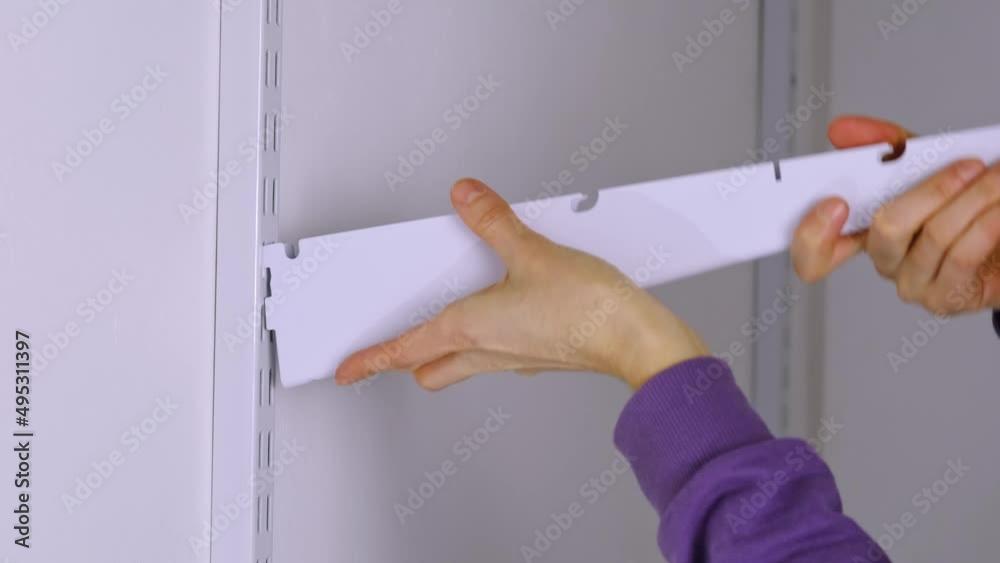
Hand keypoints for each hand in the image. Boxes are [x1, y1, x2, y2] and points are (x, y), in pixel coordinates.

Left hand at [335, 179, 708, 390]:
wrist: (636, 338)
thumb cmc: (589, 311)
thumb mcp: (532, 250)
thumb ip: (493, 221)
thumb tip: (468, 198)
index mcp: (471, 329)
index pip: (403, 350)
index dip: (369, 361)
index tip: (346, 369)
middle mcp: (488, 351)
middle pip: (429, 368)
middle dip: (407, 359)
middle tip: (392, 347)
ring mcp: (515, 359)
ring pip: (463, 364)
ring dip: (446, 348)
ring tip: (444, 317)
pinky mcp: (541, 356)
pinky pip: (499, 353)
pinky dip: (487, 337)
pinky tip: (504, 307)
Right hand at [792, 115, 999, 313]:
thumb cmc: (960, 203)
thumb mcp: (923, 165)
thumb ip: (885, 145)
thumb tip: (841, 130)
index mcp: (863, 231)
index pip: (812, 253)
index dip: (813, 235)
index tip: (836, 202)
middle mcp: (882, 260)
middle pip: (887, 229)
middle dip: (935, 190)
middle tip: (968, 165)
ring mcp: (911, 283)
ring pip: (934, 235)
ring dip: (976, 198)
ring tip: (996, 175)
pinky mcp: (943, 298)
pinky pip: (962, 256)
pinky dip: (986, 223)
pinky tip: (998, 207)